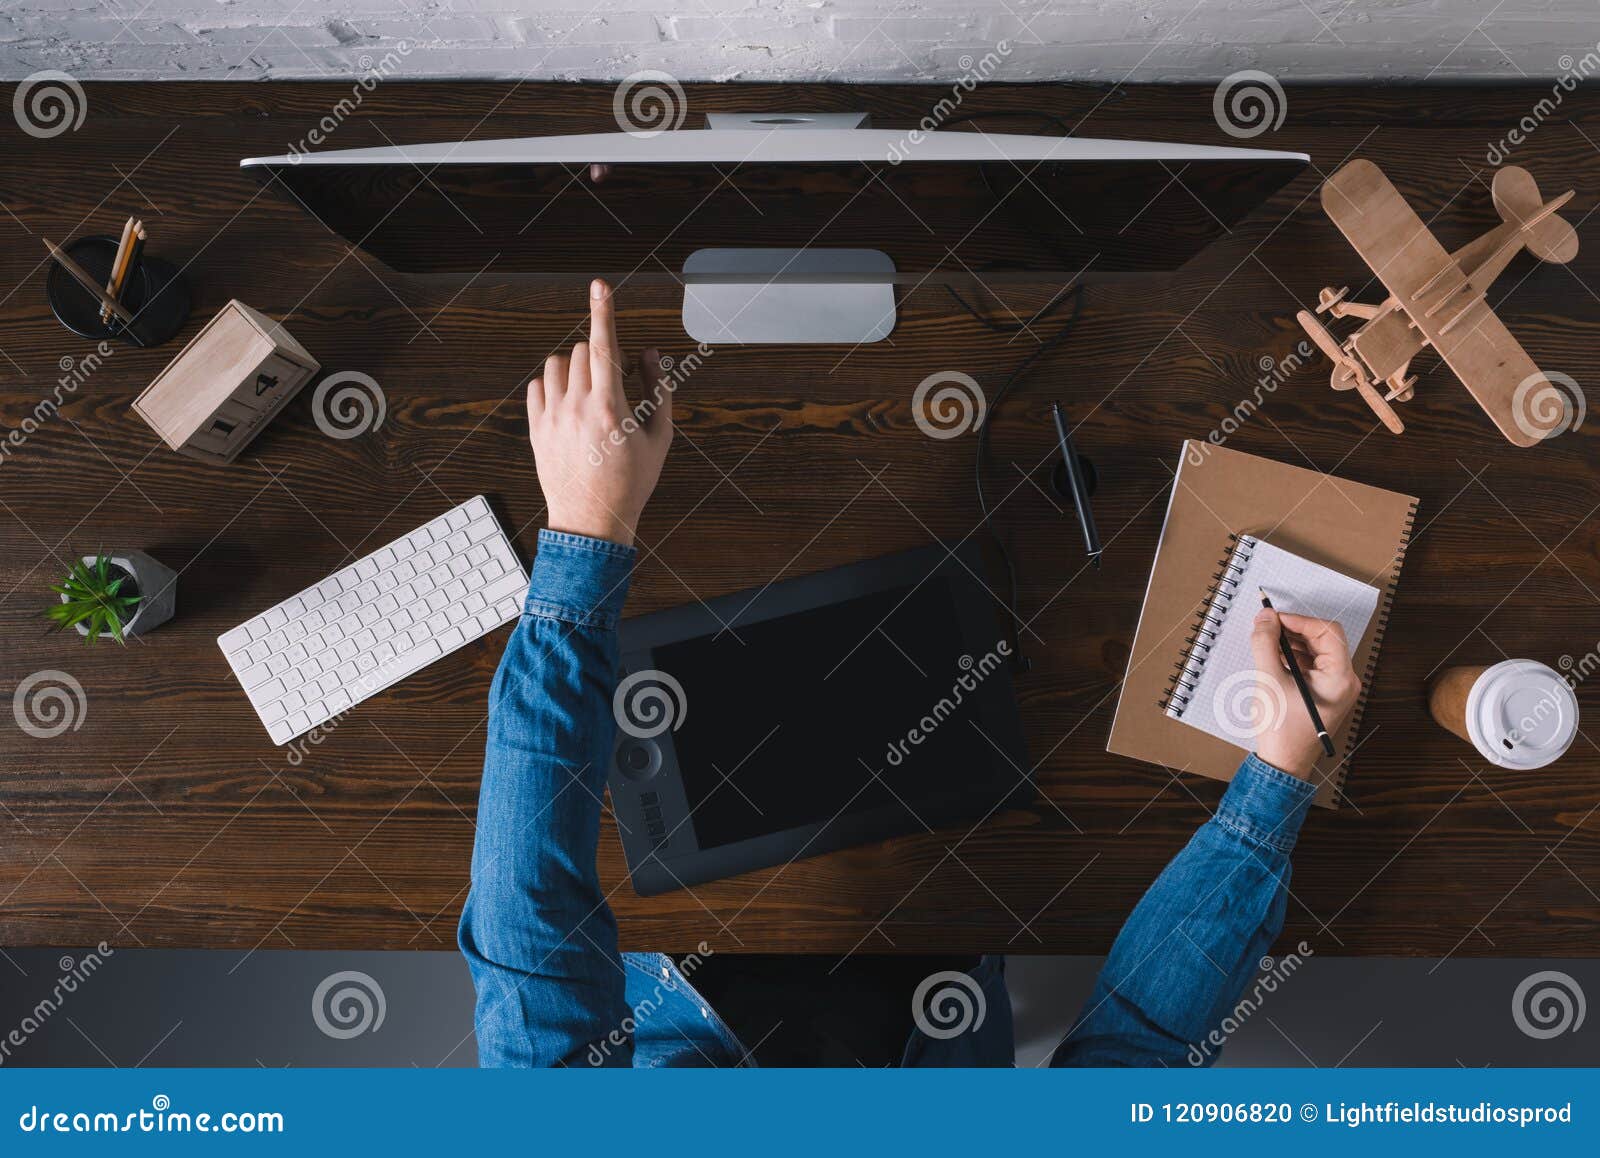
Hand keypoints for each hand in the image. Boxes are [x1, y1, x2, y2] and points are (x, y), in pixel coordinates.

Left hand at [528, 279, 672, 546]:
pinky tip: (569, 404)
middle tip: (614, 384)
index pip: (606, 345)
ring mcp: (552, 417)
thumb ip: (659, 389)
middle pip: (584, 350)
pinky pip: (538, 385)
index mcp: (611, 407)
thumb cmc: (632, 480)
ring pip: (557, 363)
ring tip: (589, 393)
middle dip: (602, 356)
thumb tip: (650, 354)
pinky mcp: (536, 428)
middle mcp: (577, 407)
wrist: (592, 519)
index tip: (600, 285)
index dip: (604, 311)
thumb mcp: (659, 437)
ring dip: (576, 367)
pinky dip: (554, 386)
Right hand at [1247, 609, 1362, 777]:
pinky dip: (1293, 657)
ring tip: (1266, 641)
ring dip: (1291, 643)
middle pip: (1323, 640)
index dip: (1300, 620)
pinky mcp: (1324, 694)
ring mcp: (1336, 688)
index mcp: (1341, 677)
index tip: (1275, 618)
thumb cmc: (1281, 728)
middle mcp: (1345, 680)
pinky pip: (1311, 666)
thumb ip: (1266, 643)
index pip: (1328, 632)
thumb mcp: (1269, 679)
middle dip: (1294, 631)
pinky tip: (1273, 657)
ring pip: (1316, 652)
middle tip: (1267, 626)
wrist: (1283, 763)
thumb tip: (1265, 617)